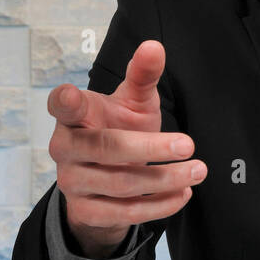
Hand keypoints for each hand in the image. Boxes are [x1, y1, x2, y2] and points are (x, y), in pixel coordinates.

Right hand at [47, 39, 205, 257]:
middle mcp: (66, 148)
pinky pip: (127, 213)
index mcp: (73, 116)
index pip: (62, 105)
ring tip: (198, 170)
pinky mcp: (87, 212)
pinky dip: (160, 204)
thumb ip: (142, 75)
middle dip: (152, 148)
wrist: (107, 177)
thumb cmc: (119, 128)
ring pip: (123, 184)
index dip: (65, 101)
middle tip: (189, 145)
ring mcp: (72, 182)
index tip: (71, 95)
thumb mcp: (133, 102)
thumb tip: (155, 46)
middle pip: (108, 148)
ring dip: (166, 179)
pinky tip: (183, 192)